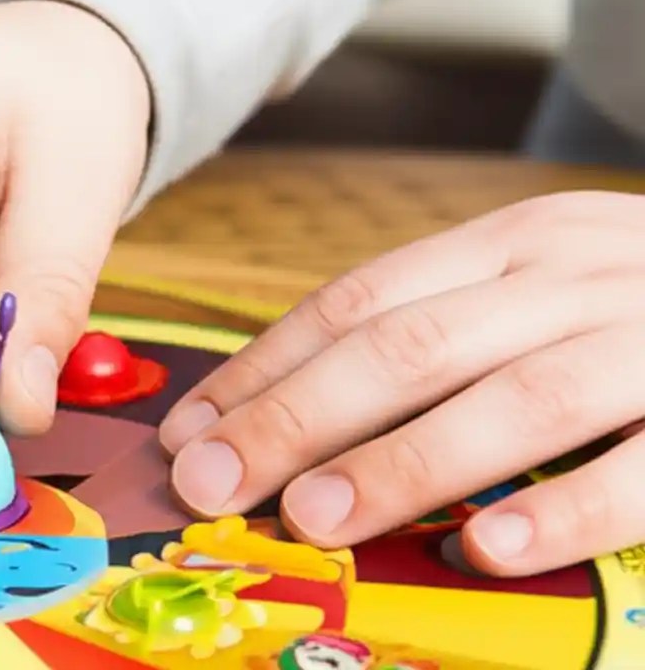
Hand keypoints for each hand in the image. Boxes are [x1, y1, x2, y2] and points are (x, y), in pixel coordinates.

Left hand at [162, 191, 644, 575]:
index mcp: (510, 244)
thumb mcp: (530, 287)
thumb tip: (283, 413)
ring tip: (317, 516)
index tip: (193, 431)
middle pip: (411, 346)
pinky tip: (490, 550)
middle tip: (216, 480)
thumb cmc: (633, 306)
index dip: (265, 368)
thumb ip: (430, 333)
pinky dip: (565, 510)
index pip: (358, 301)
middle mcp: (573, 276)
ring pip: (516, 398)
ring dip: (407, 462)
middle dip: (300, 416)